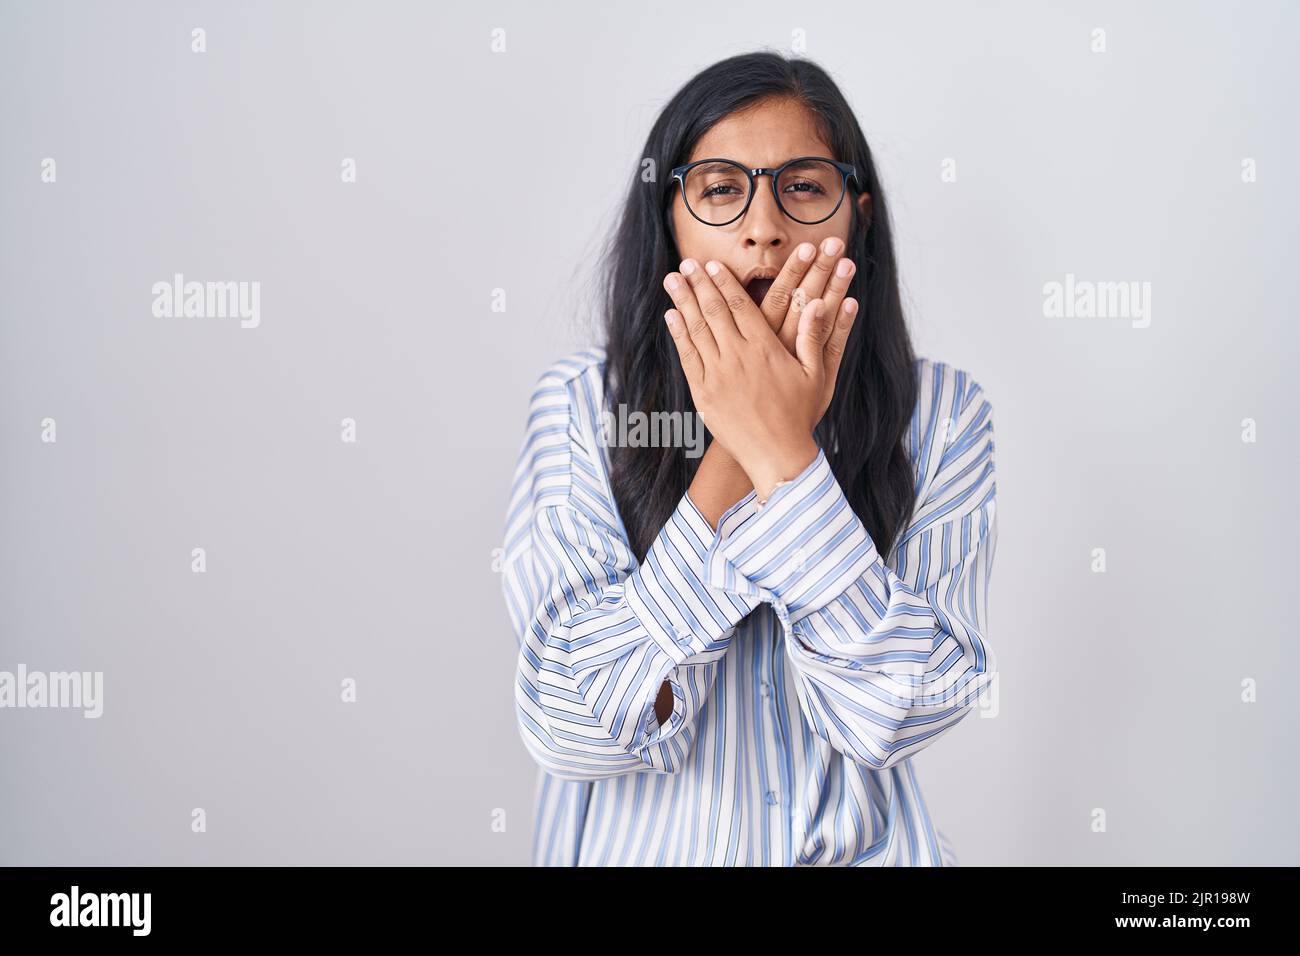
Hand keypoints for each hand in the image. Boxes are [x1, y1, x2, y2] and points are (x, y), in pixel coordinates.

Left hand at [662, 257, 858, 498]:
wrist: (776, 455)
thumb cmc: (800, 416)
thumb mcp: (815, 376)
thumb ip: (814, 338)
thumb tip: (821, 303)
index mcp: (764, 348)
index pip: (740, 305)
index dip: (724, 282)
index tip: (712, 264)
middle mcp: (737, 357)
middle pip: (713, 310)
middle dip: (698, 284)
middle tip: (686, 262)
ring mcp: (717, 375)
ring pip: (696, 329)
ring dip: (682, 301)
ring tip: (672, 280)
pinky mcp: (703, 394)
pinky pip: (687, 357)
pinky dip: (678, 334)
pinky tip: (671, 316)